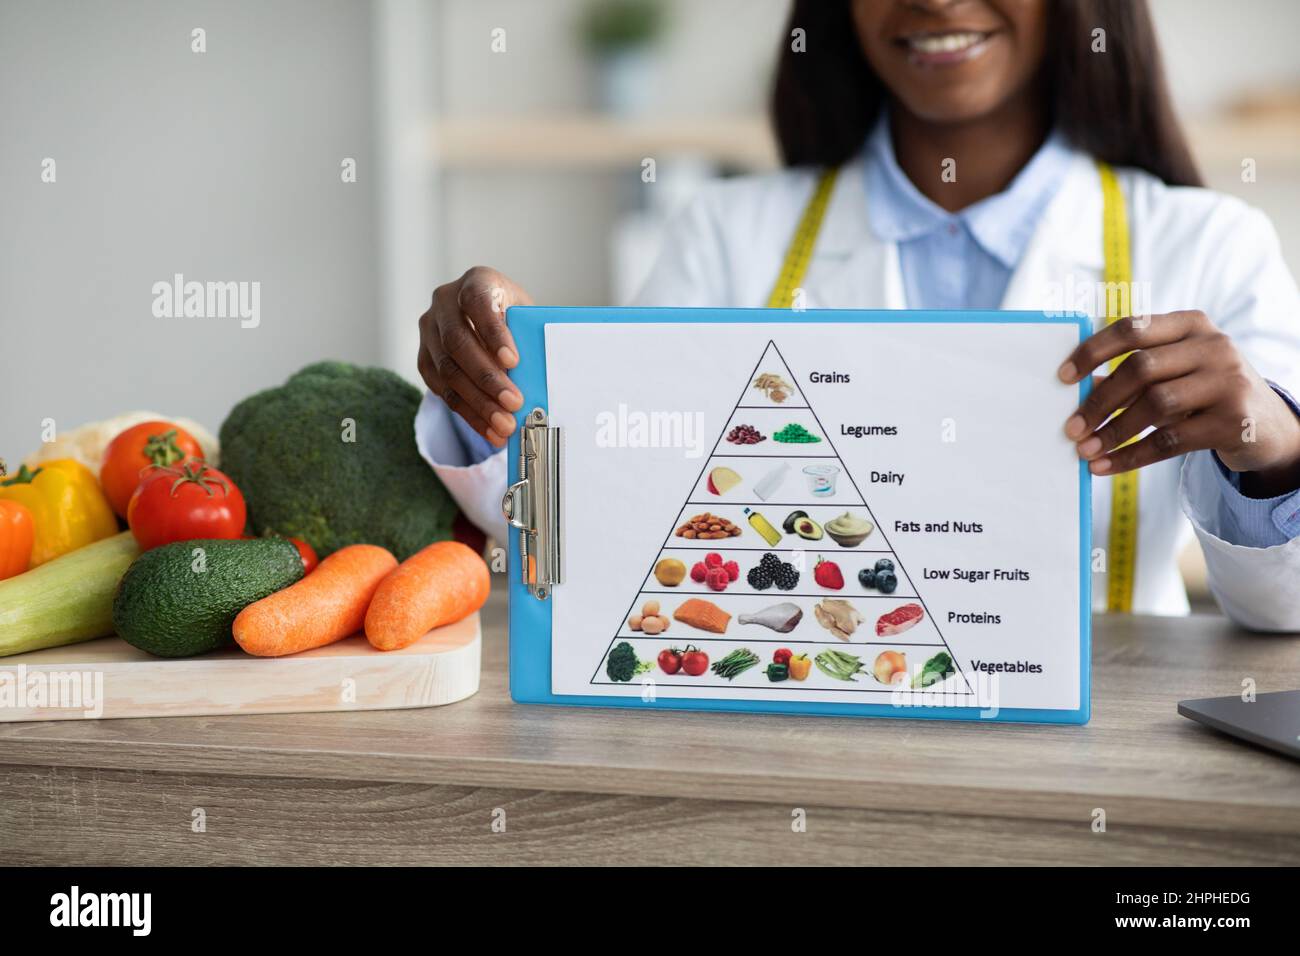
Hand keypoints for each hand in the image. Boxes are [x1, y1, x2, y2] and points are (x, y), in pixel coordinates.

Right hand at [418, 266, 528, 446]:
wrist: (486, 317)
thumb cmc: (513, 316)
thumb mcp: (525, 315)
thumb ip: (528, 336)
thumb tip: (538, 378)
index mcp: (476, 282)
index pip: (478, 303)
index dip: (493, 333)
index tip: (512, 361)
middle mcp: (444, 302)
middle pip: (458, 343)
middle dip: (487, 378)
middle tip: (513, 403)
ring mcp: (429, 331)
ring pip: (448, 371)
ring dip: (478, 403)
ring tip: (503, 425)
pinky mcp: (424, 358)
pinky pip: (443, 391)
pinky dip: (468, 413)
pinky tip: (488, 429)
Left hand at [1058, 310, 1299, 496]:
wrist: (1266, 425)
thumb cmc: (1204, 393)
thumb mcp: (1175, 373)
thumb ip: (1134, 373)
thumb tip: (1077, 390)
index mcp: (1192, 325)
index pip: (1133, 328)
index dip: (1093, 352)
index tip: (1064, 377)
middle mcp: (1214, 346)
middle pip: (1141, 368)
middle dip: (1099, 401)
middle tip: (1072, 427)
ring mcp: (1229, 382)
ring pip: (1155, 404)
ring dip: (1113, 431)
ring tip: (1085, 450)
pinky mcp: (1234, 421)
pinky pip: (1170, 441)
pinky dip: (1132, 455)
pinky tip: (1106, 465)